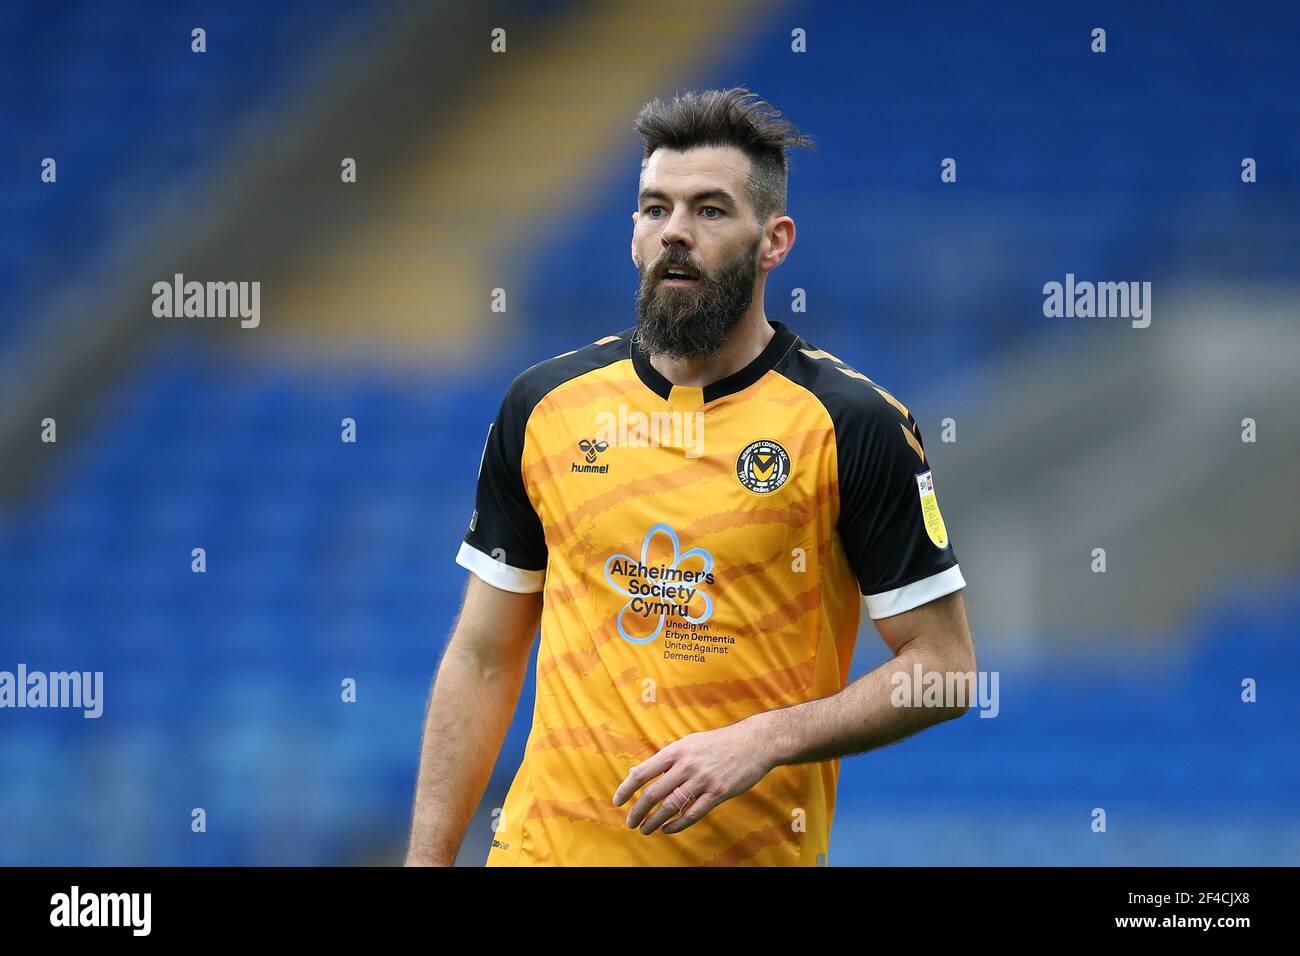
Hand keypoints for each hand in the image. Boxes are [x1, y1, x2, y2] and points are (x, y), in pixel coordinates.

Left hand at [611, 716, 777, 834]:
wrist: (754, 742)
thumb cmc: (718, 743)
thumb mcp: (690, 743)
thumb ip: (668, 759)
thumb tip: (640, 772)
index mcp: (676, 751)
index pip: (643, 772)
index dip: (627, 789)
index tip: (617, 802)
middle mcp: (687, 765)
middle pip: (653, 793)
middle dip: (638, 811)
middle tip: (630, 822)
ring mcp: (703, 780)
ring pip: (671, 807)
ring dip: (654, 821)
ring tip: (645, 830)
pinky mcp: (718, 793)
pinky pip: (693, 814)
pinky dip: (677, 825)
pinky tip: (667, 829)